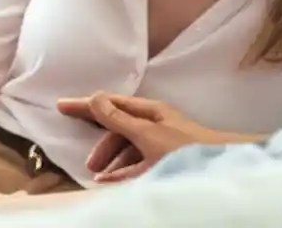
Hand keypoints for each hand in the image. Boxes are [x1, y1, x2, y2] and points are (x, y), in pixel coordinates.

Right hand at [57, 93, 257, 182]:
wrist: (221, 167)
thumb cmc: (186, 149)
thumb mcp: (147, 134)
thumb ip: (119, 118)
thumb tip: (94, 99)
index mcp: (149, 111)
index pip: (110, 104)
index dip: (85, 105)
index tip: (61, 105)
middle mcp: (153, 123)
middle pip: (117, 128)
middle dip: (101, 144)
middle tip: (89, 164)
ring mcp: (160, 143)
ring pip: (126, 149)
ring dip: (111, 162)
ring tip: (99, 177)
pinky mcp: (164, 161)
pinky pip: (136, 164)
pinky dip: (123, 172)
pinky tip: (112, 182)